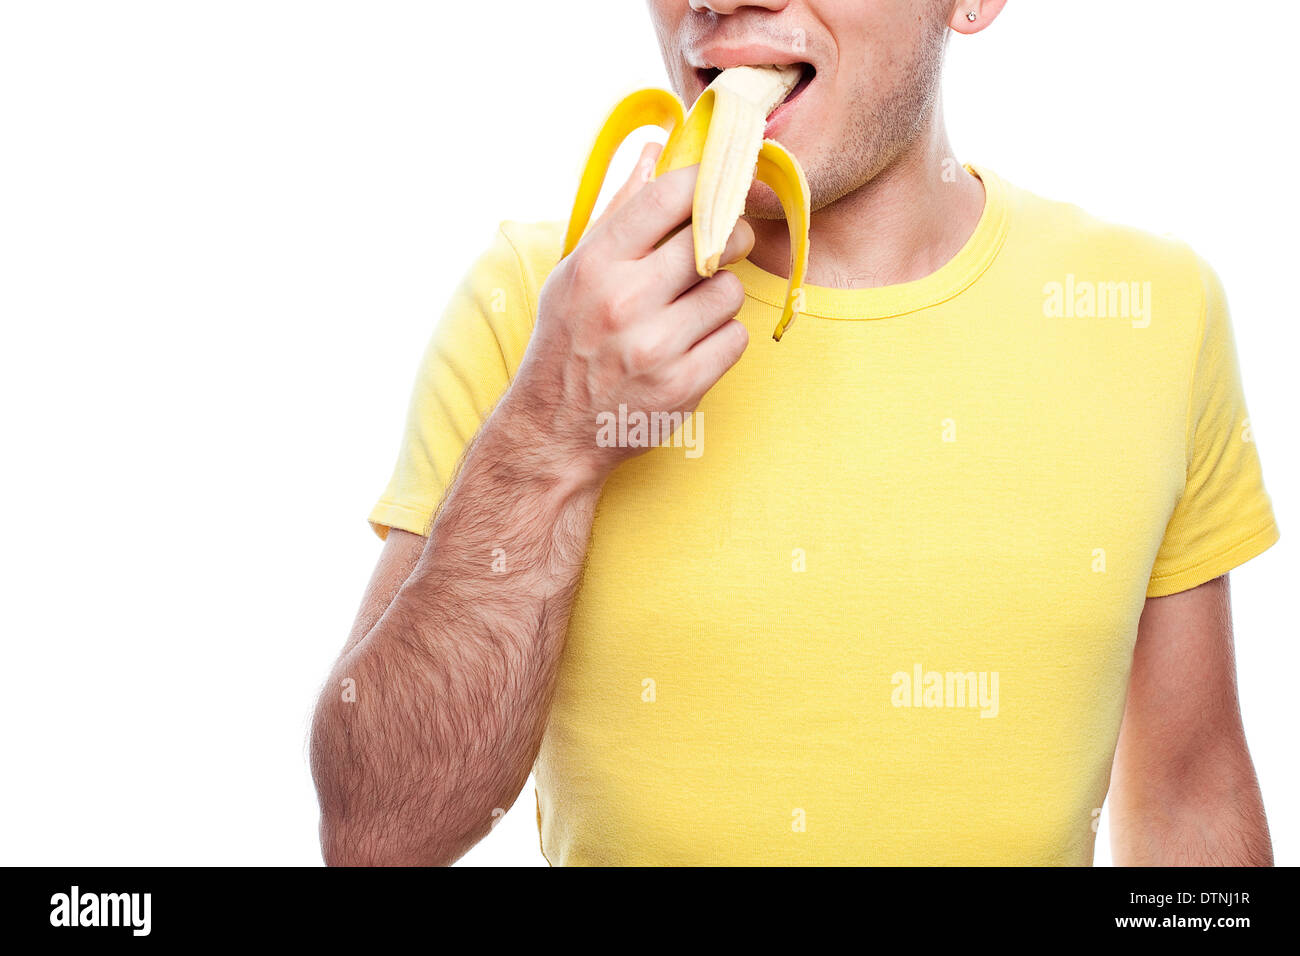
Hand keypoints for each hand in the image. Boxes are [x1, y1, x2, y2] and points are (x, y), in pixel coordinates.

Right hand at [502, 142, 753, 483]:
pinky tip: (695, 345)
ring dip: (721, 298)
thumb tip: (656, 150)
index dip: (706, 185)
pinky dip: (723, 340)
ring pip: (731, 292)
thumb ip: (619, 212)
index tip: (720, 189)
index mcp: (596, 264)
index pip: (669, 197)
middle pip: (715, 241)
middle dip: (731, 238)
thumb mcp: (575, 272)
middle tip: (724, 246)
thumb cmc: (567, 342)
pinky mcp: (681, 386)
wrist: (554, 431)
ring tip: (693, 311)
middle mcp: (623, 302)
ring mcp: (654, 347)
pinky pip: (735, 339)